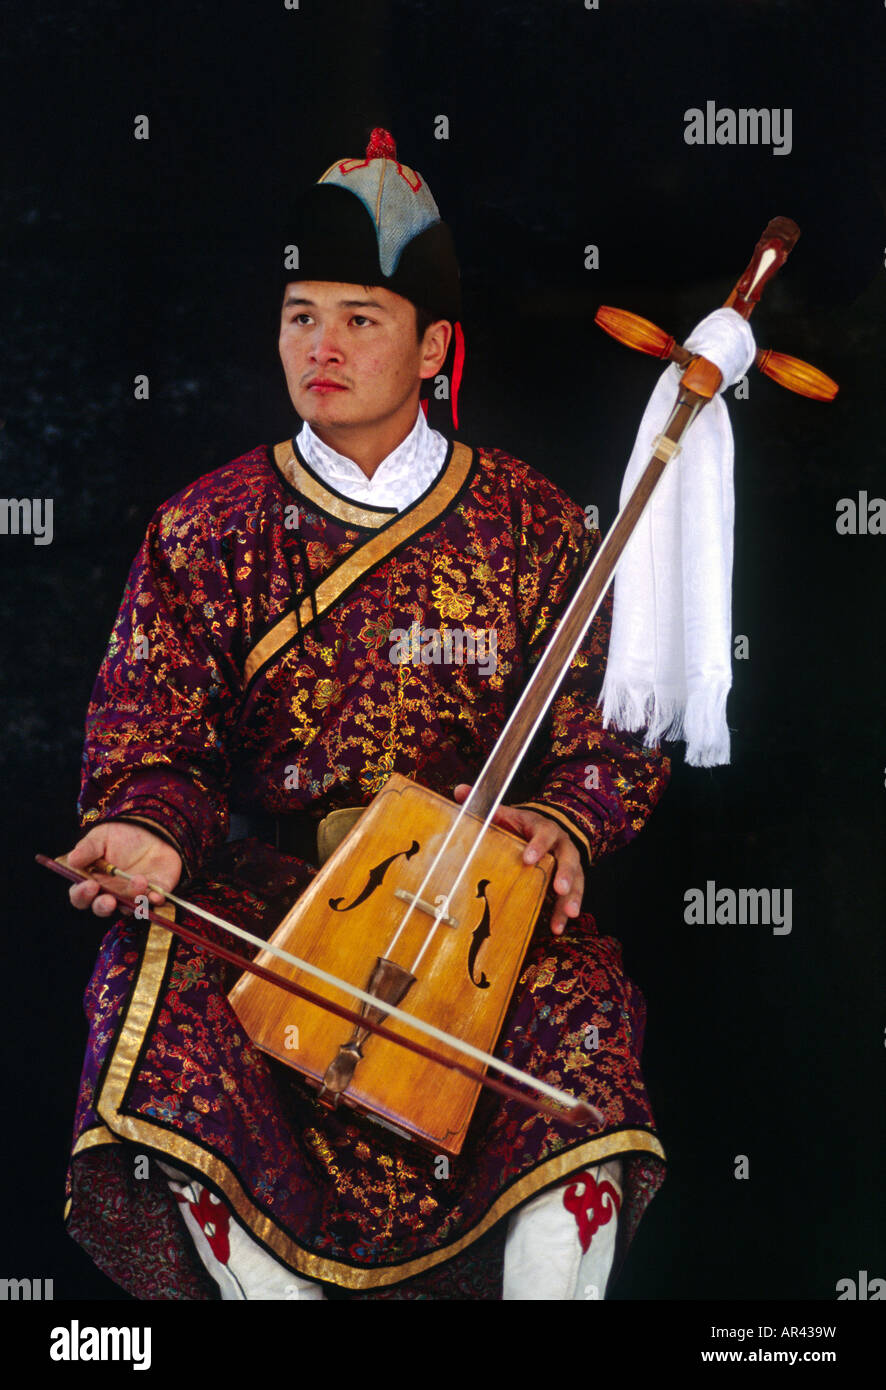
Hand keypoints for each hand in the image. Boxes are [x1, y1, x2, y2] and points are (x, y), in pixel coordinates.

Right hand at [66, 822, 181, 918]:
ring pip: (129, 907)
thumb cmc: (121, 835)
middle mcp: (111, 893)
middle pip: (102, 908)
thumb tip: (72, 860)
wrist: (153, 829)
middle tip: (109, 900)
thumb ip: (87, 849)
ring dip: (133, 898)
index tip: (91, 885)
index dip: (83, 895)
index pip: (80, 896)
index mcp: (92, 881)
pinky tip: (156, 896)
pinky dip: (154, 901)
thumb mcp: (101, 837)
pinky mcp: (154, 893)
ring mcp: (132, 896)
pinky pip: (154, 903)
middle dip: (104, 906)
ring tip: (139, 880)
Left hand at [452, 784, 583, 935]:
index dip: (537, 845)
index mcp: (543, 828)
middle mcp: (561, 845)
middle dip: (565, 874)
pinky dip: (564, 912)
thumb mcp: (508, 814)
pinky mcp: (571, 880)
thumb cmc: (523, 825)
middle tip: (559, 889)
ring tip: (568, 915)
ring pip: (576, 879)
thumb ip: (487, 807)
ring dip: (572, 897)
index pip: (543, 834)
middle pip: (567, 858)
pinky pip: (573, 895)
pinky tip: (558, 928)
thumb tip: (460, 790)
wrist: (548, 827)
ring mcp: (568, 863)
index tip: (528, 859)